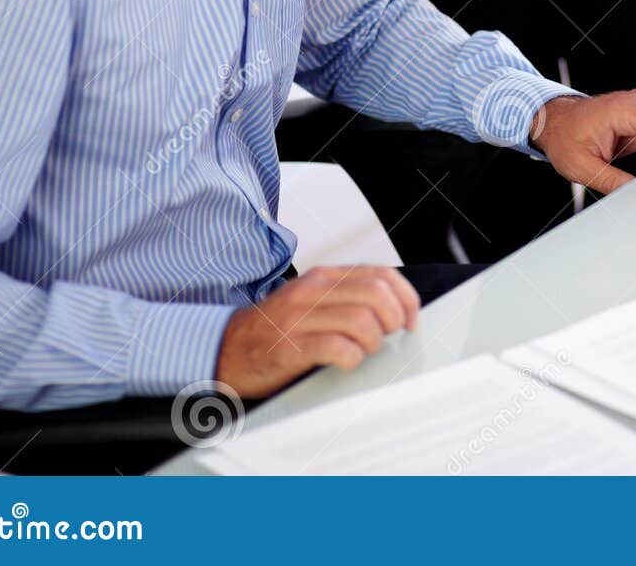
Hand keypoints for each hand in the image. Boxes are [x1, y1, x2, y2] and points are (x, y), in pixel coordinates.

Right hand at [214, 265, 419, 398]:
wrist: (223, 348)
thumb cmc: (274, 329)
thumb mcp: (311, 300)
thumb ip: (346, 296)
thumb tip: (394, 307)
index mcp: (322, 277)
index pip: (380, 274)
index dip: (405, 297)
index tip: (411, 319)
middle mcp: (312, 291)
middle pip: (376, 295)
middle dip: (393, 319)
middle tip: (388, 338)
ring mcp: (299, 318)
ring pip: (362, 321)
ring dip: (373, 342)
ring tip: (362, 352)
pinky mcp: (290, 347)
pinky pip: (338, 349)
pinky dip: (352, 358)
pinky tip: (346, 362)